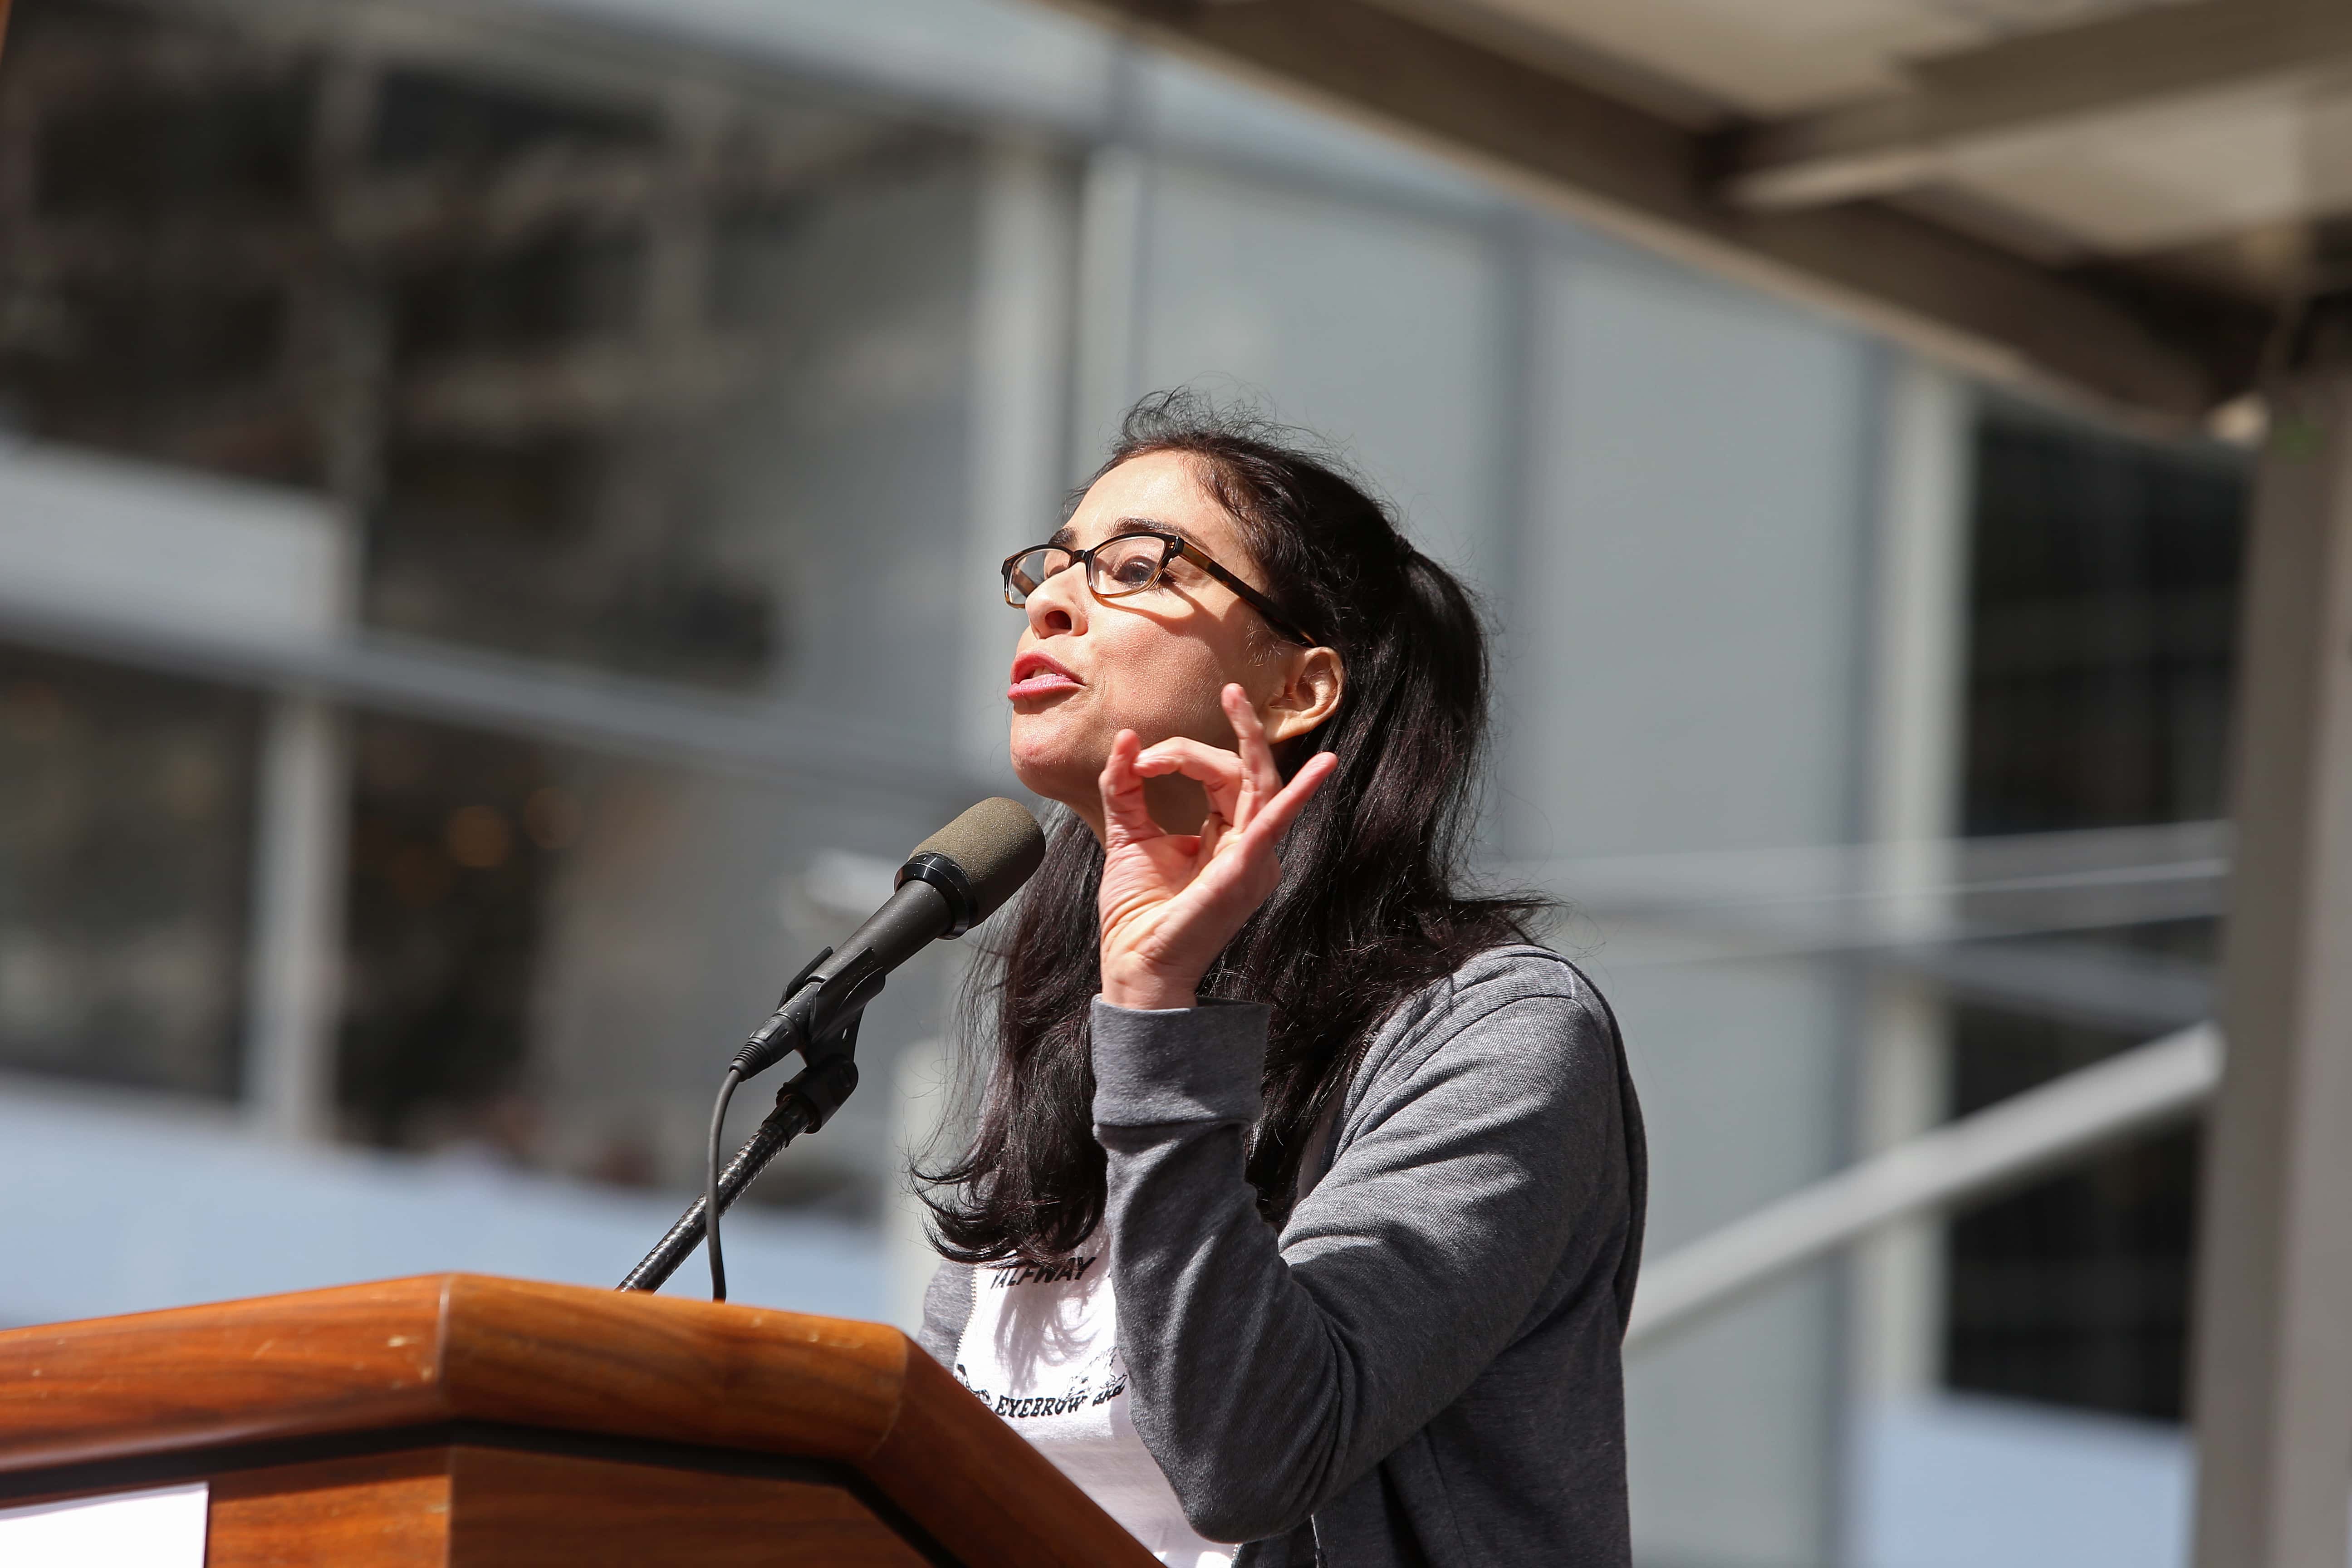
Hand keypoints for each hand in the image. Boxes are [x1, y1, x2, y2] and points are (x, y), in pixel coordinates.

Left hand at [1096, 684, 1338, 1009]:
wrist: (1135, 964)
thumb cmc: (1138, 914)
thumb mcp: (1128, 835)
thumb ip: (1125, 788)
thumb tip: (1127, 739)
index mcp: (1228, 836)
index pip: (1219, 773)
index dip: (1180, 754)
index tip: (1139, 760)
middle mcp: (1249, 845)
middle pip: (1244, 772)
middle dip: (1230, 733)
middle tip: (1229, 691)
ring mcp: (1252, 860)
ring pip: (1259, 785)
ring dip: (1249, 740)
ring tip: (1240, 701)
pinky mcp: (1244, 874)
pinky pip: (1273, 827)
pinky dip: (1297, 797)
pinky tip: (1320, 771)